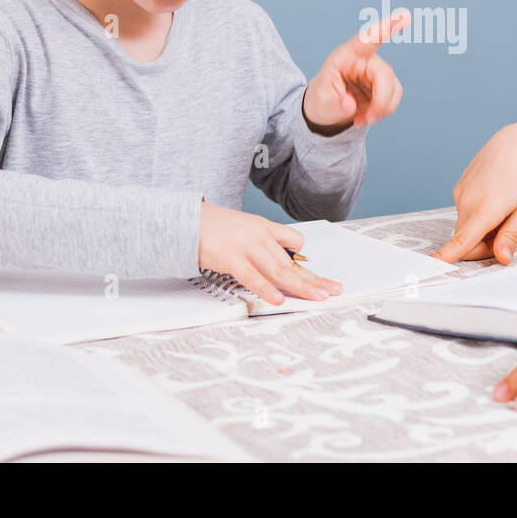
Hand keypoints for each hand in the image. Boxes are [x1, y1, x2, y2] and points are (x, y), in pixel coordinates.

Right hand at [196, 201, 342, 304]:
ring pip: (279, 269)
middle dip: (314, 278)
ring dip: (301, 286)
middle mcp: (260, 235)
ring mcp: (246, 246)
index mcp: (263, 226)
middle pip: (292, 261)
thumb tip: (274, 264)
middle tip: (332, 289)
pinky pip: (253, 277)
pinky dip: (267, 289)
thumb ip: (259, 244)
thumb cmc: (211, 227)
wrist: (183, 218)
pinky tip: (278, 299)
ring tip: (317, 297)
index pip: (295, 241)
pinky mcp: (230, 257)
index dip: (303, 261)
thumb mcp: (242, 229)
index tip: (315, 276)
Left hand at [302, 10, 409, 131]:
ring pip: (393, 89)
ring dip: (381, 109)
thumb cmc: (321, 100)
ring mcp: (376, 72)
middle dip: (381, 101)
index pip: (366, 40)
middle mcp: (364, 60)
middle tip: (369, 120)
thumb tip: (350, 105)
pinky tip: (368, 116)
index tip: (404, 16)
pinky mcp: (385, 85)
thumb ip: (334, 105)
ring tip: (362, 120)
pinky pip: (394, 98)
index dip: (386, 28)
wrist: (327, 110)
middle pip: (384, 75)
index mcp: (345, 57)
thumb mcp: (320, 105)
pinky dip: (384, 111)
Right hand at [433, 122, 516, 264]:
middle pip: (466, 242)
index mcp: (485, 209)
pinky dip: (477, 217)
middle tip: (508, 235)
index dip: (446, 257)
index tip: (429, 267)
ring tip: (505, 211)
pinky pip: (465, 213)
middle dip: (483, 247)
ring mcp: (460, 193)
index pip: (461, 241)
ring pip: (466, 228)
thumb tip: (501, 259)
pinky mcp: (459, 188)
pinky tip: (495, 200)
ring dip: (481, 231)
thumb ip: (511, 235)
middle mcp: (466, 201)